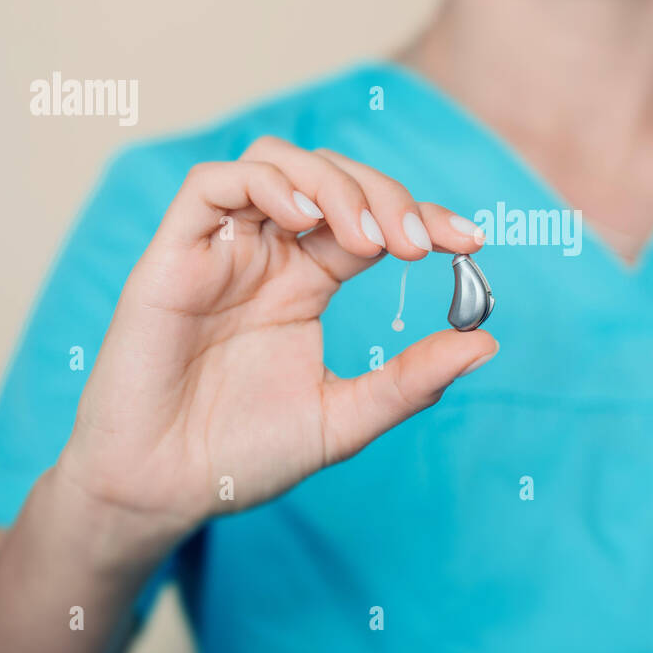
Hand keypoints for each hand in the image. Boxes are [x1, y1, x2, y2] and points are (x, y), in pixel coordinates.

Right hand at [55, 136, 495, 549]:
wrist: (164, 491)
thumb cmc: (244, 455)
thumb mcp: (346, 417)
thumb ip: (411, 380)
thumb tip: (488, 342)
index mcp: (307, 281)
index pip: (371, 218)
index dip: (423, 215)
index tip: (471, 241)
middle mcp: (266, 254)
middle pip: (331, 178)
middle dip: (385, 195)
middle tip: (417, 246)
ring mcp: (220, 250)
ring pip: (275, 161)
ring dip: (332, 184)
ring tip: (368, 240)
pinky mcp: (172, 255)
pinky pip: (211, 184)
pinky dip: (264, 184)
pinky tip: (304, 220)